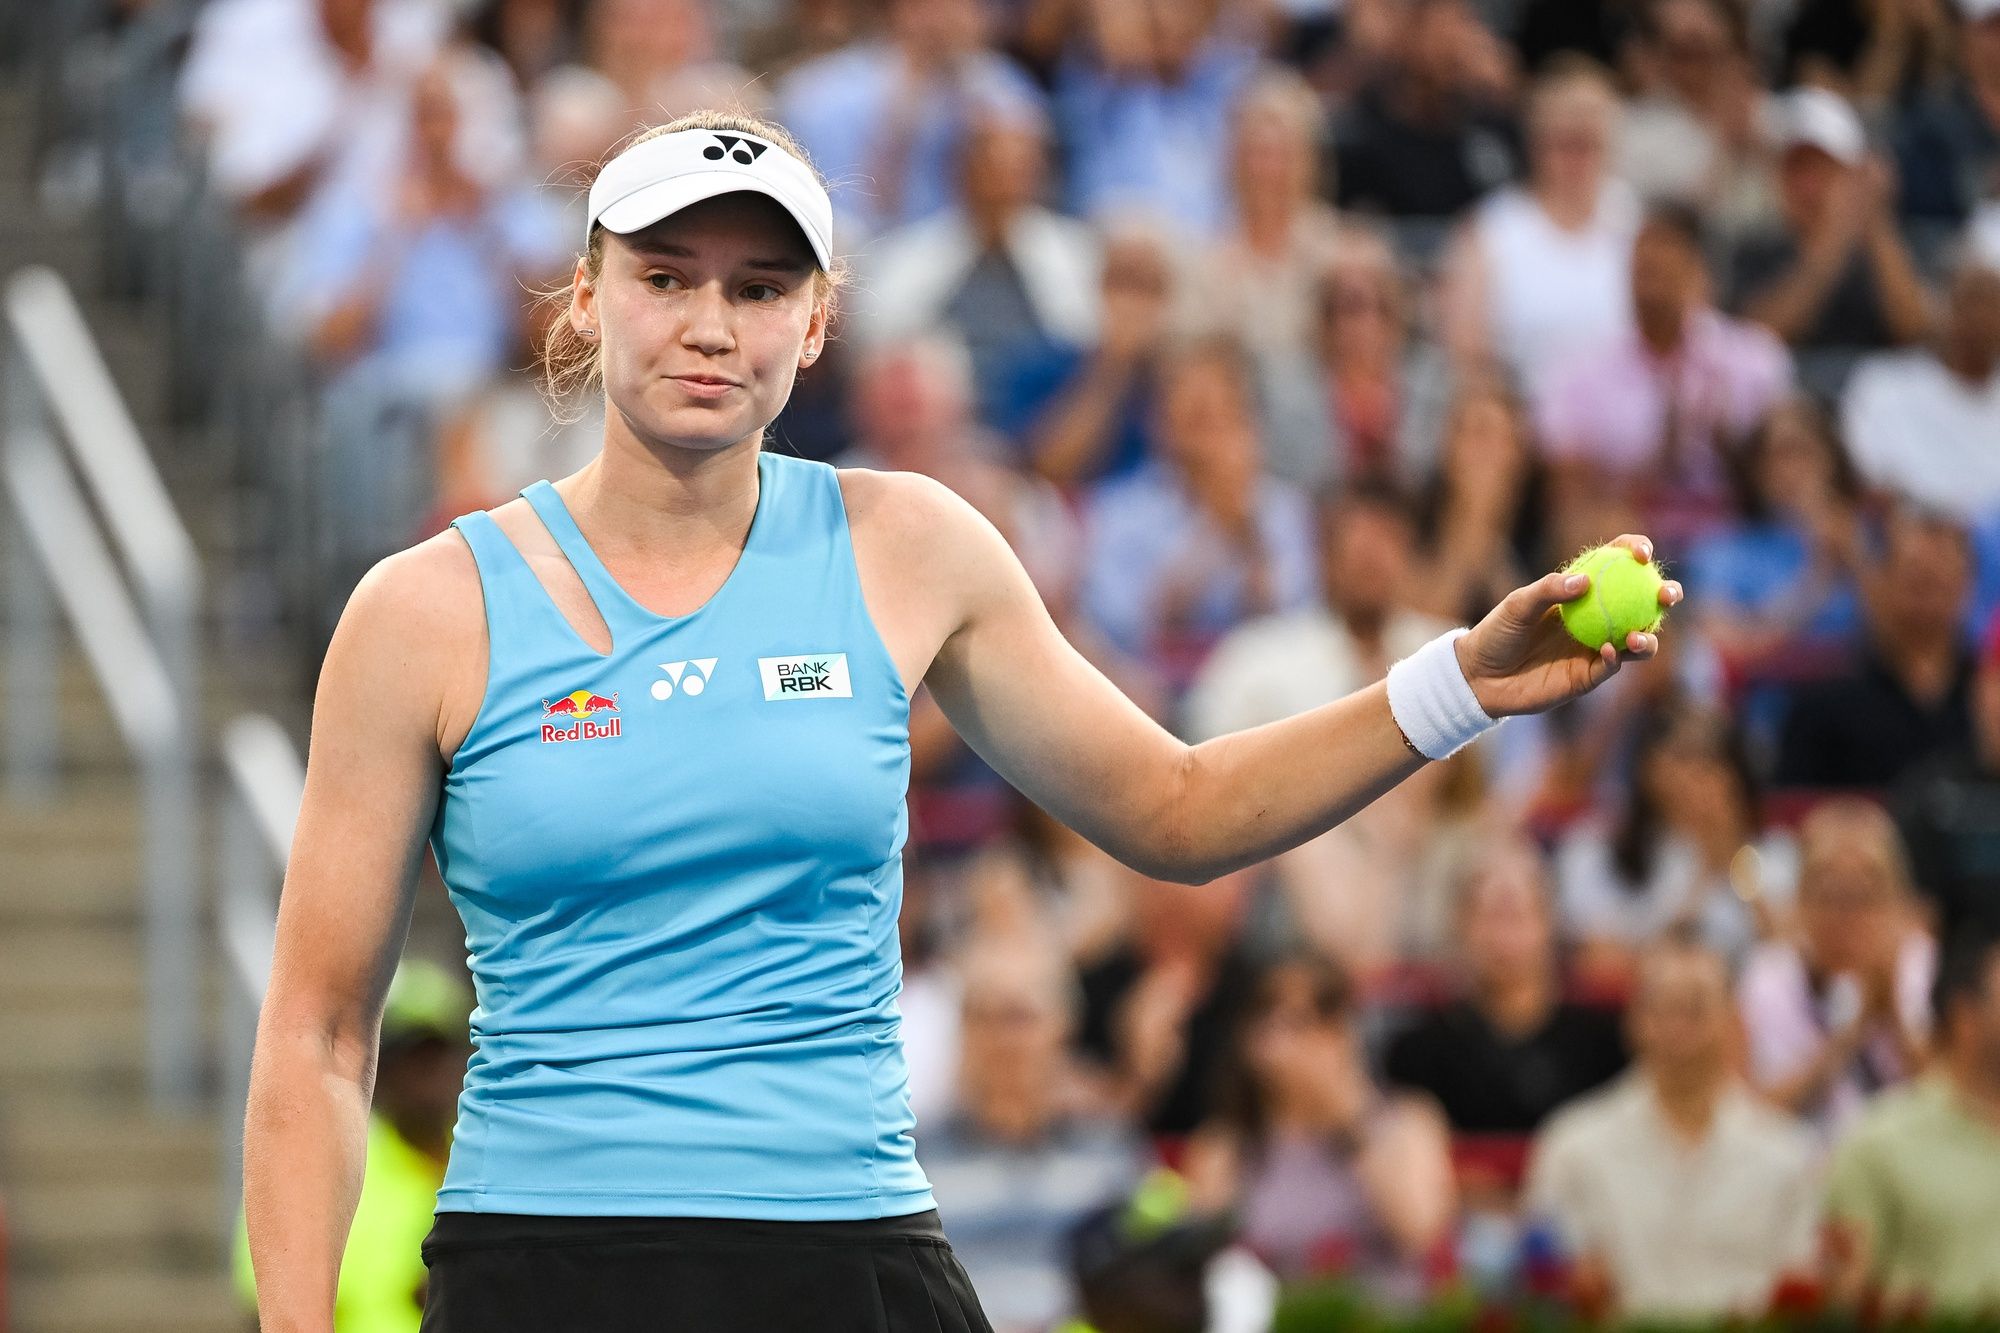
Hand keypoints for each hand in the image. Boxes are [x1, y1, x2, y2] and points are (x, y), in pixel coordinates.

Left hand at [1453, 534, 1682, 717]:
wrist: (1480, 677)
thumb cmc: (1497, 632)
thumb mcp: (1517, 605)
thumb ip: (1548, 590)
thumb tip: (1584, 580)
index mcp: (1583, 591)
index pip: (1618, 564)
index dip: (1636, 553)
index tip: (1642, 554)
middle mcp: (1598, 617)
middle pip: (1644, 603)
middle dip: (1665, 594)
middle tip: (1666, 594)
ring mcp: (1597, 646)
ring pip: (1639, 640)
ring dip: (1648, 637)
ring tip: (1636, 636)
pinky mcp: (1589, 676)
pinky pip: (1612, 666)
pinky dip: (1614, 658)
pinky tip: (1606, 651)